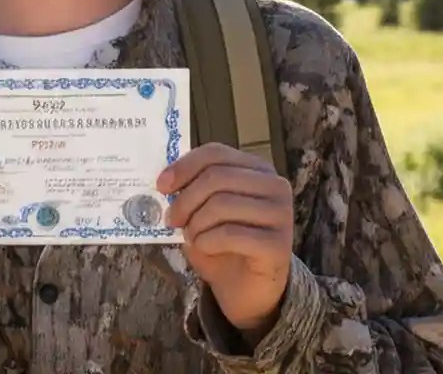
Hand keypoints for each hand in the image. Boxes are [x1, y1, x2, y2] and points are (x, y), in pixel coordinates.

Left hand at [158, 143, 292, 342]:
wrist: (246, 289)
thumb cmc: (223, 244)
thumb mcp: (203, 211)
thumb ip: (190, 190)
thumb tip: (165, 181)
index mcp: (256, 169)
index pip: (216, 153)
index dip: (184, 166)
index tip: (161, 186)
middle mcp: (275, 186)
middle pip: (217, 178)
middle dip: (185, 200)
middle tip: (172, 220)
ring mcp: (281, 214)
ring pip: (222, 205)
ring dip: (196, 224)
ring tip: (191, 237)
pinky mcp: (279, 244)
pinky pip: (231, 234)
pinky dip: (207, 241)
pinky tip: (204, 248)